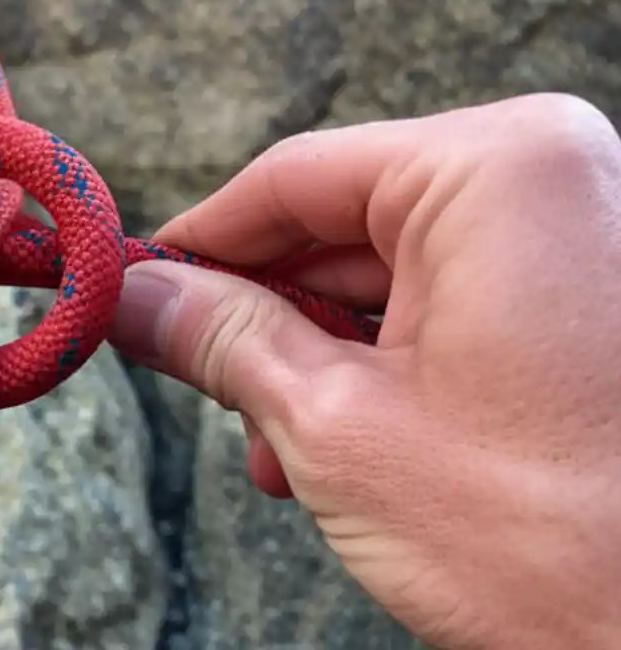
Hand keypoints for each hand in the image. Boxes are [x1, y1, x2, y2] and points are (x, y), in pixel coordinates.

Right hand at [110, 93, 620, 648]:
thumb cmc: (545, 535)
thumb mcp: (334, 425)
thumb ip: (218, 339)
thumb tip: (129, 296)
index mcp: (497, 170)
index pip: (295, 178)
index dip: (199, 241)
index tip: (131, 288)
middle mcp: (552, 181)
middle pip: (341, 230)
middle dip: (263, 324)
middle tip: (203, 394)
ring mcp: (578, 242)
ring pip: (389, 280)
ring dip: (317, 366)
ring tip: (282, 458)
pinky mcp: (586, 306)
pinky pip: (450, 311)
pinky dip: (384, 375)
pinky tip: (345, 452)